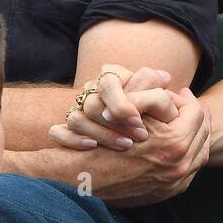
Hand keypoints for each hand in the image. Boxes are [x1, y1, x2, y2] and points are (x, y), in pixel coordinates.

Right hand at [42, 87, 210, 206]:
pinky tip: (178, 143)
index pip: (197, 114)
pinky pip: (190, 170)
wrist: (82, 177)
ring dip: (196, 135)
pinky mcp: (166, 192)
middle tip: (187, 104)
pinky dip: (189, 154)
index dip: (188, 99)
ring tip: (185, 122)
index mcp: (174, 145)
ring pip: (200, 154)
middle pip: (203, 134)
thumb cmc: (102, 139)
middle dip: (196, 116)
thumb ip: (155, 98)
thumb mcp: (130, 112)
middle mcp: (177, 167)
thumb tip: (171, 82)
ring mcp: (173, 182)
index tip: (180, 92)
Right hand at [49, 64, 179, 150]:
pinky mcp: (65, 130)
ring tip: (126, 145)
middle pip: (92, 104)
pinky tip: (92, 147)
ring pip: (76, 119)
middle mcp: (91, 90)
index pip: (107, 83)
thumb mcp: (156, 97)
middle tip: (140, 136)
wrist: (123, 133)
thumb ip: (155, 87)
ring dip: (102, 134)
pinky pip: (57, 132)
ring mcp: (77, 110)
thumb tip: (165, 78)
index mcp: (110, 75)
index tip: (139, 120)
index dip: (122, 103)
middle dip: (116, 123)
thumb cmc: (149, 111)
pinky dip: (73, 140)